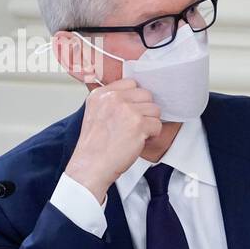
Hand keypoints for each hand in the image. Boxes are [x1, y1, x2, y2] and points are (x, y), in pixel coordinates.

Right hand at [63, 78, 160, 200]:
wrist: (91, 165)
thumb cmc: (95, 145)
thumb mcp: (95, 113)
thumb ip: (111, 100)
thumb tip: (133, 95)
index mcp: (101, 94)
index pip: (131, 83)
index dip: (136, 99)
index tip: (132, 111)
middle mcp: (113, 99)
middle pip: (146, 95)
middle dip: (145, 111)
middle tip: (134, 125)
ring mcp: (127, 110)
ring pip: (155, 109)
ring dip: (150, 123)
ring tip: (135, 134)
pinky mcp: (138, 124)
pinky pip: (158, 124)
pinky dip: (152, 135)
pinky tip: (139, 141)